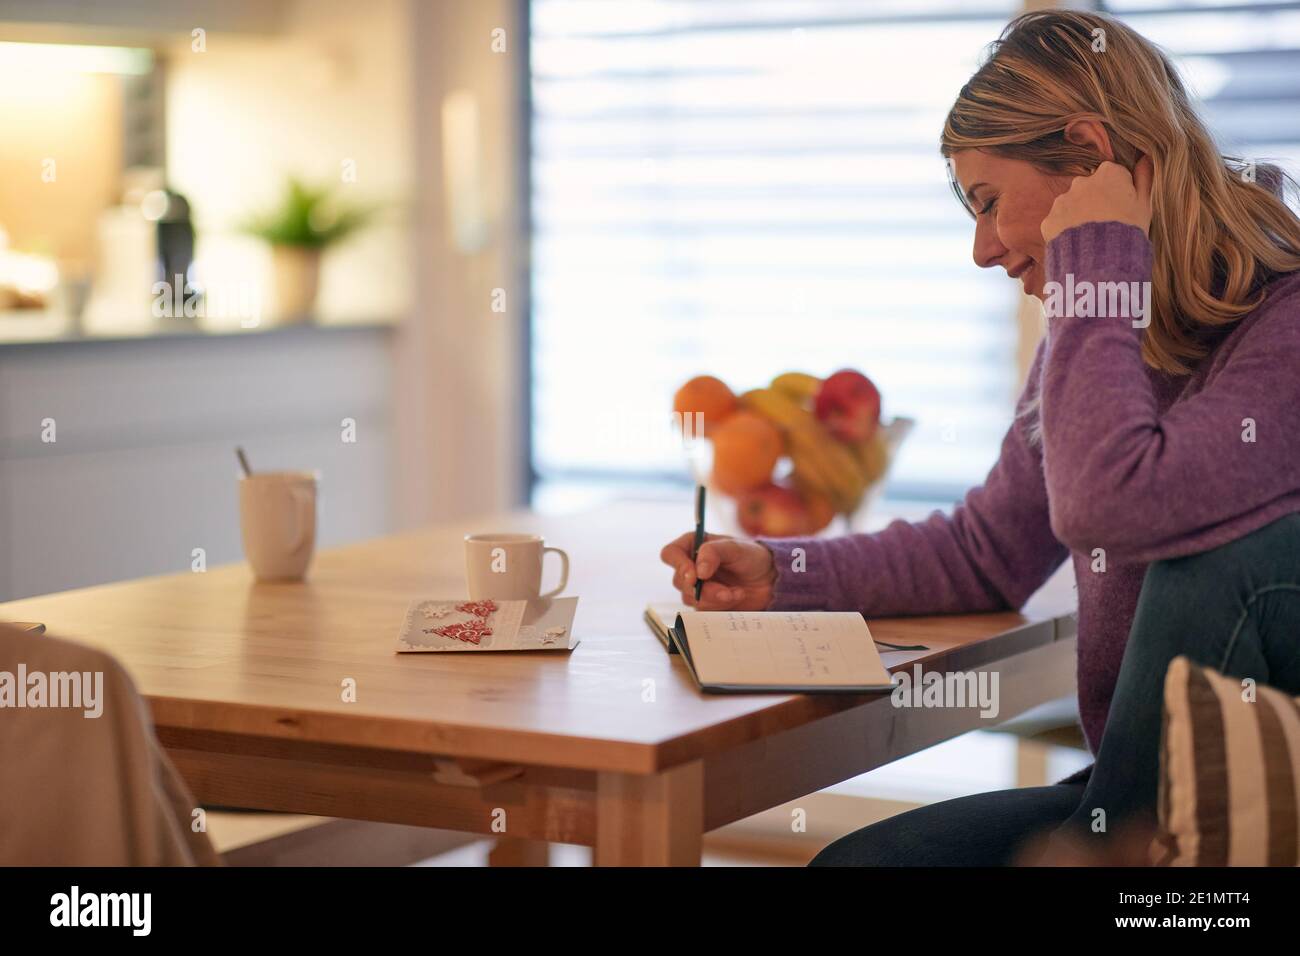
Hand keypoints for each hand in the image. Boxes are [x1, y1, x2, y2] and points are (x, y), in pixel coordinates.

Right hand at [659, 531, 776, 610]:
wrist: (769, 580)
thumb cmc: (751, 557)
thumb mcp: (736, 548)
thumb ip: (714, 552)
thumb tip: (698, 570)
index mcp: (692, 546)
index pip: (670, 554)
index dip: (679, 566)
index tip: (695, 576)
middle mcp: (690, 567)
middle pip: (680, 581)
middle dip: (705, 589)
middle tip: (726, 592)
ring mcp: (696, 588)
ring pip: (690, 599)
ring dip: (716, 599)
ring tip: (738, 592)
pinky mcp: (705, 604)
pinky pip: (702, 611)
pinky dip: (720, 608)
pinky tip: (736, 598)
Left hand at [1040, 156, 1152, 243]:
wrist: (1102, 261)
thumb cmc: (1130, 231)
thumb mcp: (1145, 204)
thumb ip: (1145, 178)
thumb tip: (1146, 157)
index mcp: (1109, 173)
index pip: (1114, 176)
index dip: (1120, 193)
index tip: (1123, 209)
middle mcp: (1081, 182)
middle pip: (1090, 188)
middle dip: (1096, 201)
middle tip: (1106, 224)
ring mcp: (1063, 201)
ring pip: (1072, 205)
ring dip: (1079, 215)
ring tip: (1091, 236)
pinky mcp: (1049, 220)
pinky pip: (1058, 222)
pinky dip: (1065, 231)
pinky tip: (1077, 243)